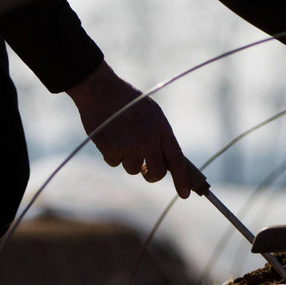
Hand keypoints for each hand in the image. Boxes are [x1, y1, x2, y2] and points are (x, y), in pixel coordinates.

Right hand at [66, 62, 191, 197]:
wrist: (101, 89)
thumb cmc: (127, 101)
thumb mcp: (152, 113)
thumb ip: (159, 136)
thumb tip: (165, 162)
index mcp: (162, 128)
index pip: (176, 159)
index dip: (182, 179)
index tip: (184, 195)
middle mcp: (149, 139)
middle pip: (157, 172)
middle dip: (151, 174)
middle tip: (146, 169)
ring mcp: (130, 145)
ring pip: (133, 169)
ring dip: (127, 159)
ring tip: (121, 137)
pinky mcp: (112, 149)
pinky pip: (114, 162)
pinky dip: (111, 153)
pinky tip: (109, 136)